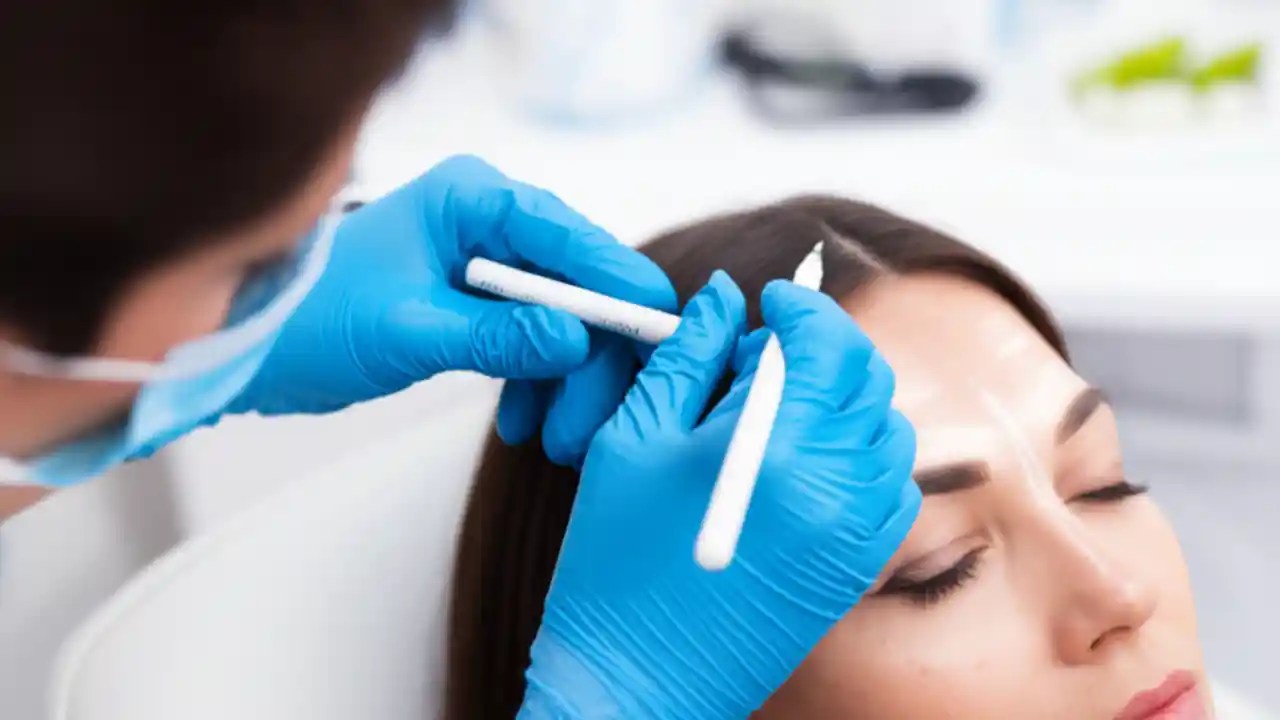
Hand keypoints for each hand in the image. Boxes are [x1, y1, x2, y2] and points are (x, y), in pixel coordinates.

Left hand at [232, 156, 675, 453]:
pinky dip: (536, 385)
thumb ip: (495, 334)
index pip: (566, 234)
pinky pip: (533, 343)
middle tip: (587, 425)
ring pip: (562, 321)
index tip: (658, 327)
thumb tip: (575, 339)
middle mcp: (487, 223)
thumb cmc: (310, 318)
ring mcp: (485, 265)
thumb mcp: (408, 330)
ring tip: (555, 440)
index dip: (617, 283)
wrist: (252, 342)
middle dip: (591, 357)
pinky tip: (525, 424)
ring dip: (567, 383)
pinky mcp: (478, 305)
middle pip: (576, 285)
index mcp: (471, 198)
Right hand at [519, 272, 921, 718]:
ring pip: (885, 429)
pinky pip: (889, 486)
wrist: (635, 676)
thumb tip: (722, 298)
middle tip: (764, 355)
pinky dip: (860, 454)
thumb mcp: (634, 438)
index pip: (827, 341)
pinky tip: (805, 462)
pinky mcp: (855, 566)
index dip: (800, 307)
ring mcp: (855, 531)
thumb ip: (688, 356)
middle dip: (822, 347)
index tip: (769, 302)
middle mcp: (834, 487)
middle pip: (865, 377)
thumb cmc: (617, 561)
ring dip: (843, 399)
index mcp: (776, 448)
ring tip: (778, 412)